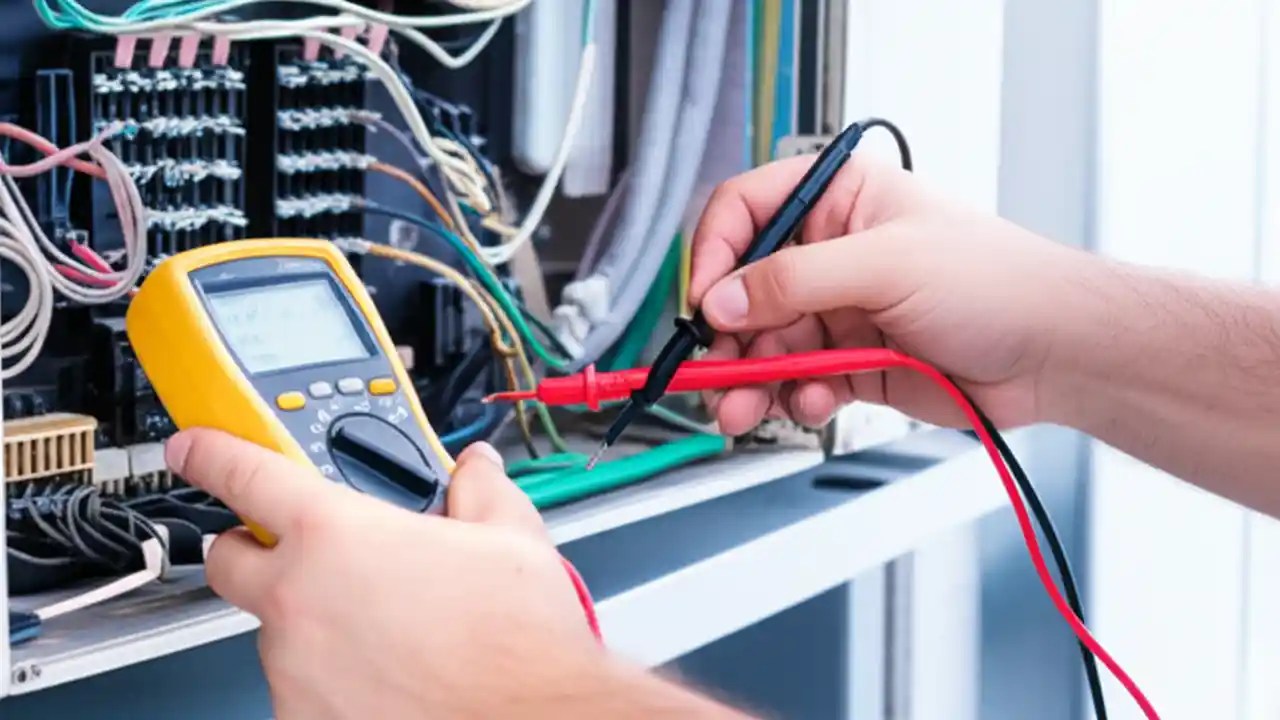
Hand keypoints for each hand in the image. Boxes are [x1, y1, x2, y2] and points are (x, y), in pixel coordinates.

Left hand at [165, 431, 601, 719]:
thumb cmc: (518, 640)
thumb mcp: (511, 537)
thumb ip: (479, 490)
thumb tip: (475, 471)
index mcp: (337, 534)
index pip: (243, 473)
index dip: (210, 452)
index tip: (194, 446)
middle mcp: (298, 600)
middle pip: (229, 557)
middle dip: (255, 547)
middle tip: (309, 552)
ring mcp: (294, 669)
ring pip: (275, 631)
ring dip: (312, 622)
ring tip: (386, 630)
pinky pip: (300, 688)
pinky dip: (331, 679)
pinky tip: (388, 675)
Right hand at [690, 153, 1099, 433]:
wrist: (1055, 354)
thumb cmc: (999, 282)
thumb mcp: (885, 266)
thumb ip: (793, 282)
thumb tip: (722, 300)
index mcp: (840, 199)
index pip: (746, 212)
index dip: (715, 256)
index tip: (703, 302)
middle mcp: (832, 252)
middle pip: (745, 290)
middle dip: (727, 336)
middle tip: (712, 373)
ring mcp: (840, 309)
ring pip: (764, 344)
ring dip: (749, 379)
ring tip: (742, 409)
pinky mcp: (851, 361)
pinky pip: (796, 380)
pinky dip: (793, 397)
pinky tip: (812, 402)